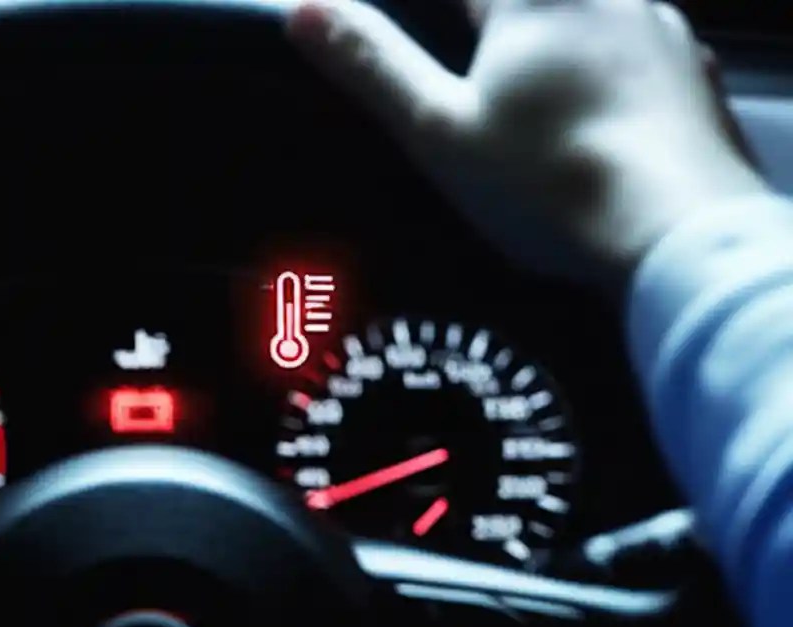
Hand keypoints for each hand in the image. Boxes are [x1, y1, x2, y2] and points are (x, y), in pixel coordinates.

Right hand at [288, 0, 772, 297]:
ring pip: (587, 8)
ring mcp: (658, 26)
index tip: (385, 17)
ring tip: (520, 78)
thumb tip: (302, 9)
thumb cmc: (548, 184)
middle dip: (486, 20)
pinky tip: (593, 95)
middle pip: (519, 1)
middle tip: (464, 61)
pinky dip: (605, 51)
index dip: (423, 9)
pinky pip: (638, 36)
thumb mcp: (438, 129)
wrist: (682, 236)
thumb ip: (371, 64)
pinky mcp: (693, 70)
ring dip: (544, 30)